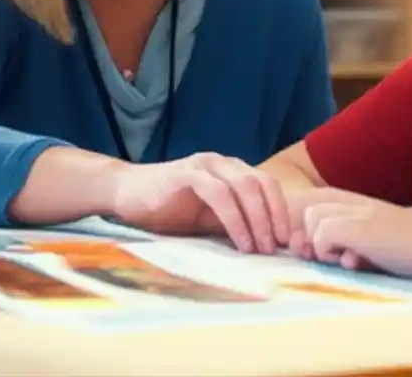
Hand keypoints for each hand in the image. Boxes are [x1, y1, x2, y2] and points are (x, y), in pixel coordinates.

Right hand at [110, 152, 288, 253]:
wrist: (125, 193)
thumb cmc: (168, 209)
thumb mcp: (208, 218)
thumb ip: (234, 223)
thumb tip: (266, 245)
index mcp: (231, 171)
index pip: (267, 185)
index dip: (280, 211)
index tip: (286, 241)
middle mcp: (222, 163)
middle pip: (261, 184)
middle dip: (273, 217)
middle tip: (276, 247)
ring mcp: (204, 166)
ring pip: (244, 187)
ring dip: (257, 220)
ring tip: (259, 248)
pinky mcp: (186, 174)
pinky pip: (218, 193)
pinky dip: (234, 218)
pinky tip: (239, 241)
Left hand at [291, 189, 411, 278]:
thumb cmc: (410, 248)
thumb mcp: (371, 236)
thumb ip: (341, 237)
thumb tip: (303, 245)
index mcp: (353, 200)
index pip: (310, 202)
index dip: (310, 229)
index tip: (330, 249)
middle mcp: (351, 200)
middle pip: (306, 212)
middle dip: (315, 238)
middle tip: (342, 256)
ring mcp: (355, 211)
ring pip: (311, 223)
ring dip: (325, 247)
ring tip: (353, 258)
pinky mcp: (359, 227)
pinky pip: (322, 237)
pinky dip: (332, 254)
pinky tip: (357, 260)